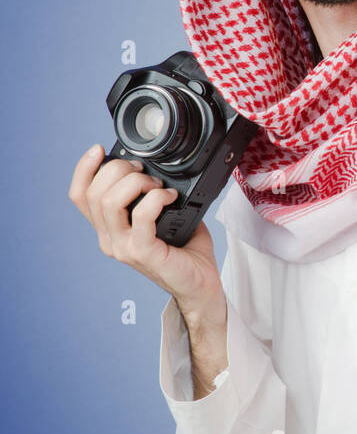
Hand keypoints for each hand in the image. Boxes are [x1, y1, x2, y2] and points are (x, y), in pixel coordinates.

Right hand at [68, 145, 226, 327]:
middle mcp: (110, 239)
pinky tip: (171, 198)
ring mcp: (124, 248)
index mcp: (109, 228)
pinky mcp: (143, 252)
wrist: (200, 284)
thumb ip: (147, 194)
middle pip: (95, 193)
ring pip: (110, 201)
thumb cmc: (184, 250)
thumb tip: (152, 165)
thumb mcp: (158, 216)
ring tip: (158, 186)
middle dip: (120, 169)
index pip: (80, 196)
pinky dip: (157, 198)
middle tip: (145, 172)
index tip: (99, 150)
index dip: (84, 169)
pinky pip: (142, 215)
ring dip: (137, 183)